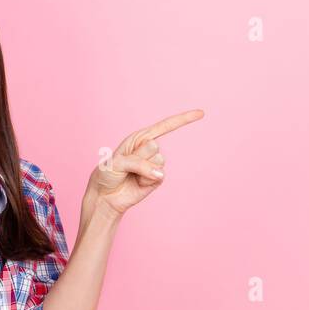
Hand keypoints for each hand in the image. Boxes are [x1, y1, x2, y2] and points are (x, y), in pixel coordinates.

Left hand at [88, 109, 204, 216]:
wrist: (106, 196)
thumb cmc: (108, 175)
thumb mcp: (117, 162)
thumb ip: (137, 162)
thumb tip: (160, 174)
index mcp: (139, 138)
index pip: (165, 126)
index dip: (183, 119)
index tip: (201, 113)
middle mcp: (149, 149)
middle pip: (154, 147)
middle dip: (138, 158)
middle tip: (126, 165)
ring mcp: (154, 164)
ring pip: (157, 162)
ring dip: (142, 170)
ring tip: (131, 174)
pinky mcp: (157, 179)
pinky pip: (158, 176)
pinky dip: (146, 181)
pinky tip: (138, 183)